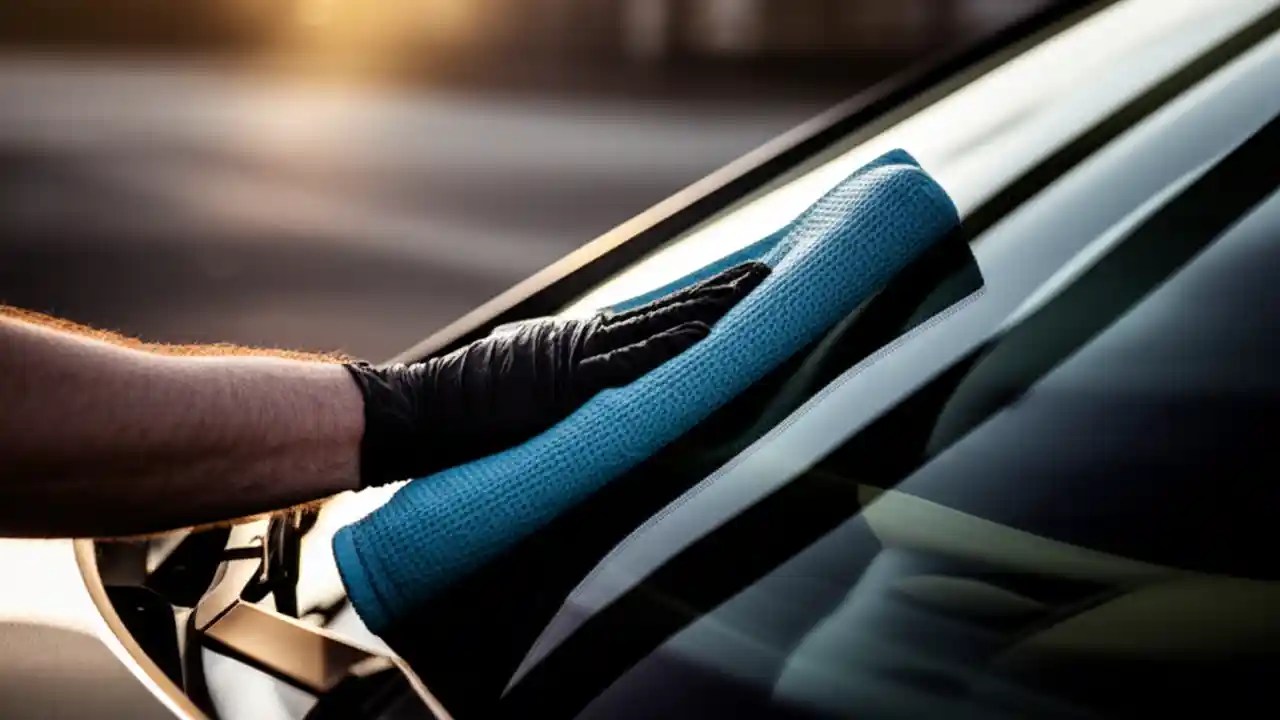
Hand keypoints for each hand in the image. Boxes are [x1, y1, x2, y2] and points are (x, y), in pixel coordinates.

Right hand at [344, 262, 769, 485]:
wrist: (427, 410)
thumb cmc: (466, 402)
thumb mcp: (518, 376)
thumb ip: (553, 372)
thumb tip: (569, 376)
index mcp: (580, 342)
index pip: (650, 317)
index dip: (693, 302)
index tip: (732, 289)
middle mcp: (587, 339)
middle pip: (666, 309)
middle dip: (719, 293)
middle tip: (765, 275)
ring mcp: (580, 357)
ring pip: (658, 325)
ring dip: (709, 309)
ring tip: (754, 291)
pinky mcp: (570, 383)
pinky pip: (630, 364)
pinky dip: (668, 348)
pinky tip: (703, 334)